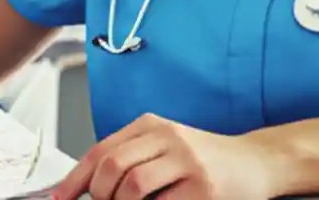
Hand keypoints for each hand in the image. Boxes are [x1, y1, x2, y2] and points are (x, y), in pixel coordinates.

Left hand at [52, 114, 276, 199]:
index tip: (61, 198)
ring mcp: (187, 161)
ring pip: (133, 186)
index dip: (75, 178)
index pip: (101, 150)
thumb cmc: (206, 159)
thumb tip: (89, 187)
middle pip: (112, 166)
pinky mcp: (204, 187)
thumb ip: (131, 160)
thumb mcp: (165, 148)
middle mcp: (168, 137)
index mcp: (152, 125)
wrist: (256, 162)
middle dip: (98, 194)